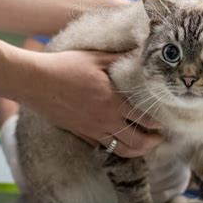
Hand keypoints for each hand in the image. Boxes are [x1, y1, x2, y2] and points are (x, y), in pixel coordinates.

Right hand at [19, 49, 163, 157]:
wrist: (35, 82)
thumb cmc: (66, 66)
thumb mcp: (96, 58)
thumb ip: (120, 58)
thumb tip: (140, 51)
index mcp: (112, 102)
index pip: (143, 119)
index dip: (158, 123)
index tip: (166, 122)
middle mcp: (105, 121)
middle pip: (136, 142)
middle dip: (152, 143)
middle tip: (161, 138)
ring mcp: (91, 130)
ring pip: (120, 150)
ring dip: (137, 151)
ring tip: (146, 146)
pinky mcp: (80, 133)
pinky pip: (103, 147)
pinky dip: (116, 149)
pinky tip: (121, 143)